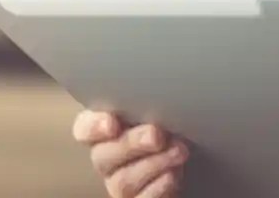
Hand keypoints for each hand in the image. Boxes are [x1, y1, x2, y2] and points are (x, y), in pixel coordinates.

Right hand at [72, 110, 189, 197]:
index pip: (85, 128)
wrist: (193, 153)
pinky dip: (158, 187)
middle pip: (103, 155)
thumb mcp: (160, 107)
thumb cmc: (171, 124)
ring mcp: (120, 182)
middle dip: (132, 144)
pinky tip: (173, 174)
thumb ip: (149, 101)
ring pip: (123, 180)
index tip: (111, 123)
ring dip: (154, 164)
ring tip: (179, 151)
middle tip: (156, 135)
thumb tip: (160, 90)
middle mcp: (107, 158)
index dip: (93, 127)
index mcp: (105, 128)